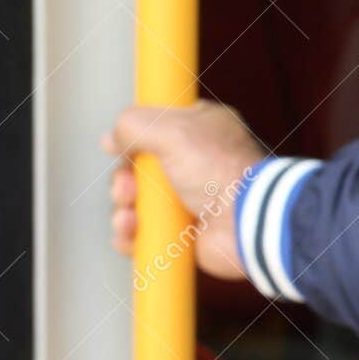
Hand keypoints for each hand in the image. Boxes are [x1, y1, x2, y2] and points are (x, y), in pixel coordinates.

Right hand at [102, 101, 266, 280]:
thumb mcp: (174, 131)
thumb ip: (136, 124)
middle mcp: (197, 162)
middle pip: (141, 168)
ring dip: (123, 208)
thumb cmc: (219, 171)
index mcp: (201, 130)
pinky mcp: (186, 232)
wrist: (247, 222)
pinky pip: (147, 233)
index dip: (134, 138)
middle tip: (127, 189)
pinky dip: (132, 235)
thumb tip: (111, 138)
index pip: (158, 126)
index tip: (118, 148)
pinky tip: (129, 232)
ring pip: (139, 201)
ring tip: (129, 216)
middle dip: (124, 180)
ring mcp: (191, 198)